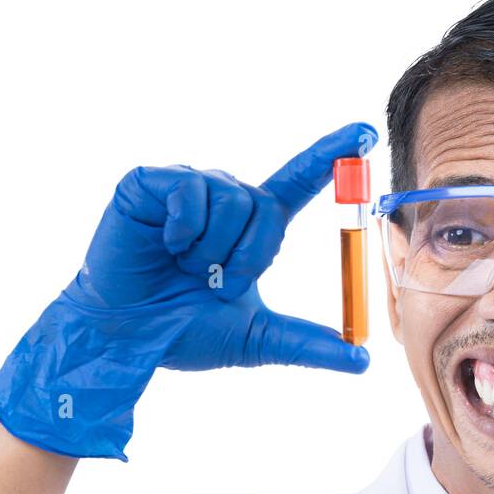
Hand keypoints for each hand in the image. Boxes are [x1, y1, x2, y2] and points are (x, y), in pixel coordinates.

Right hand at [68, 121, 375, 370]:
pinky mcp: (149, 183)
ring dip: (214, 248)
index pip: (298, 182)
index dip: (330, 157)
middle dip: (250, 255)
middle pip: (268, 204)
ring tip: (185, 267)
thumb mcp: (257, 339)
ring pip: (232, 197)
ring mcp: (186, 188)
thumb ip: (308, 344)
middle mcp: (223, 199)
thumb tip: (362, 361)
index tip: (365, 132)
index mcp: (250, 226)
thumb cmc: (183, 333)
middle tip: (217, 284)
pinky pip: (189, 190)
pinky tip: (165, 246)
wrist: (128, 338)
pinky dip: (183, 228)